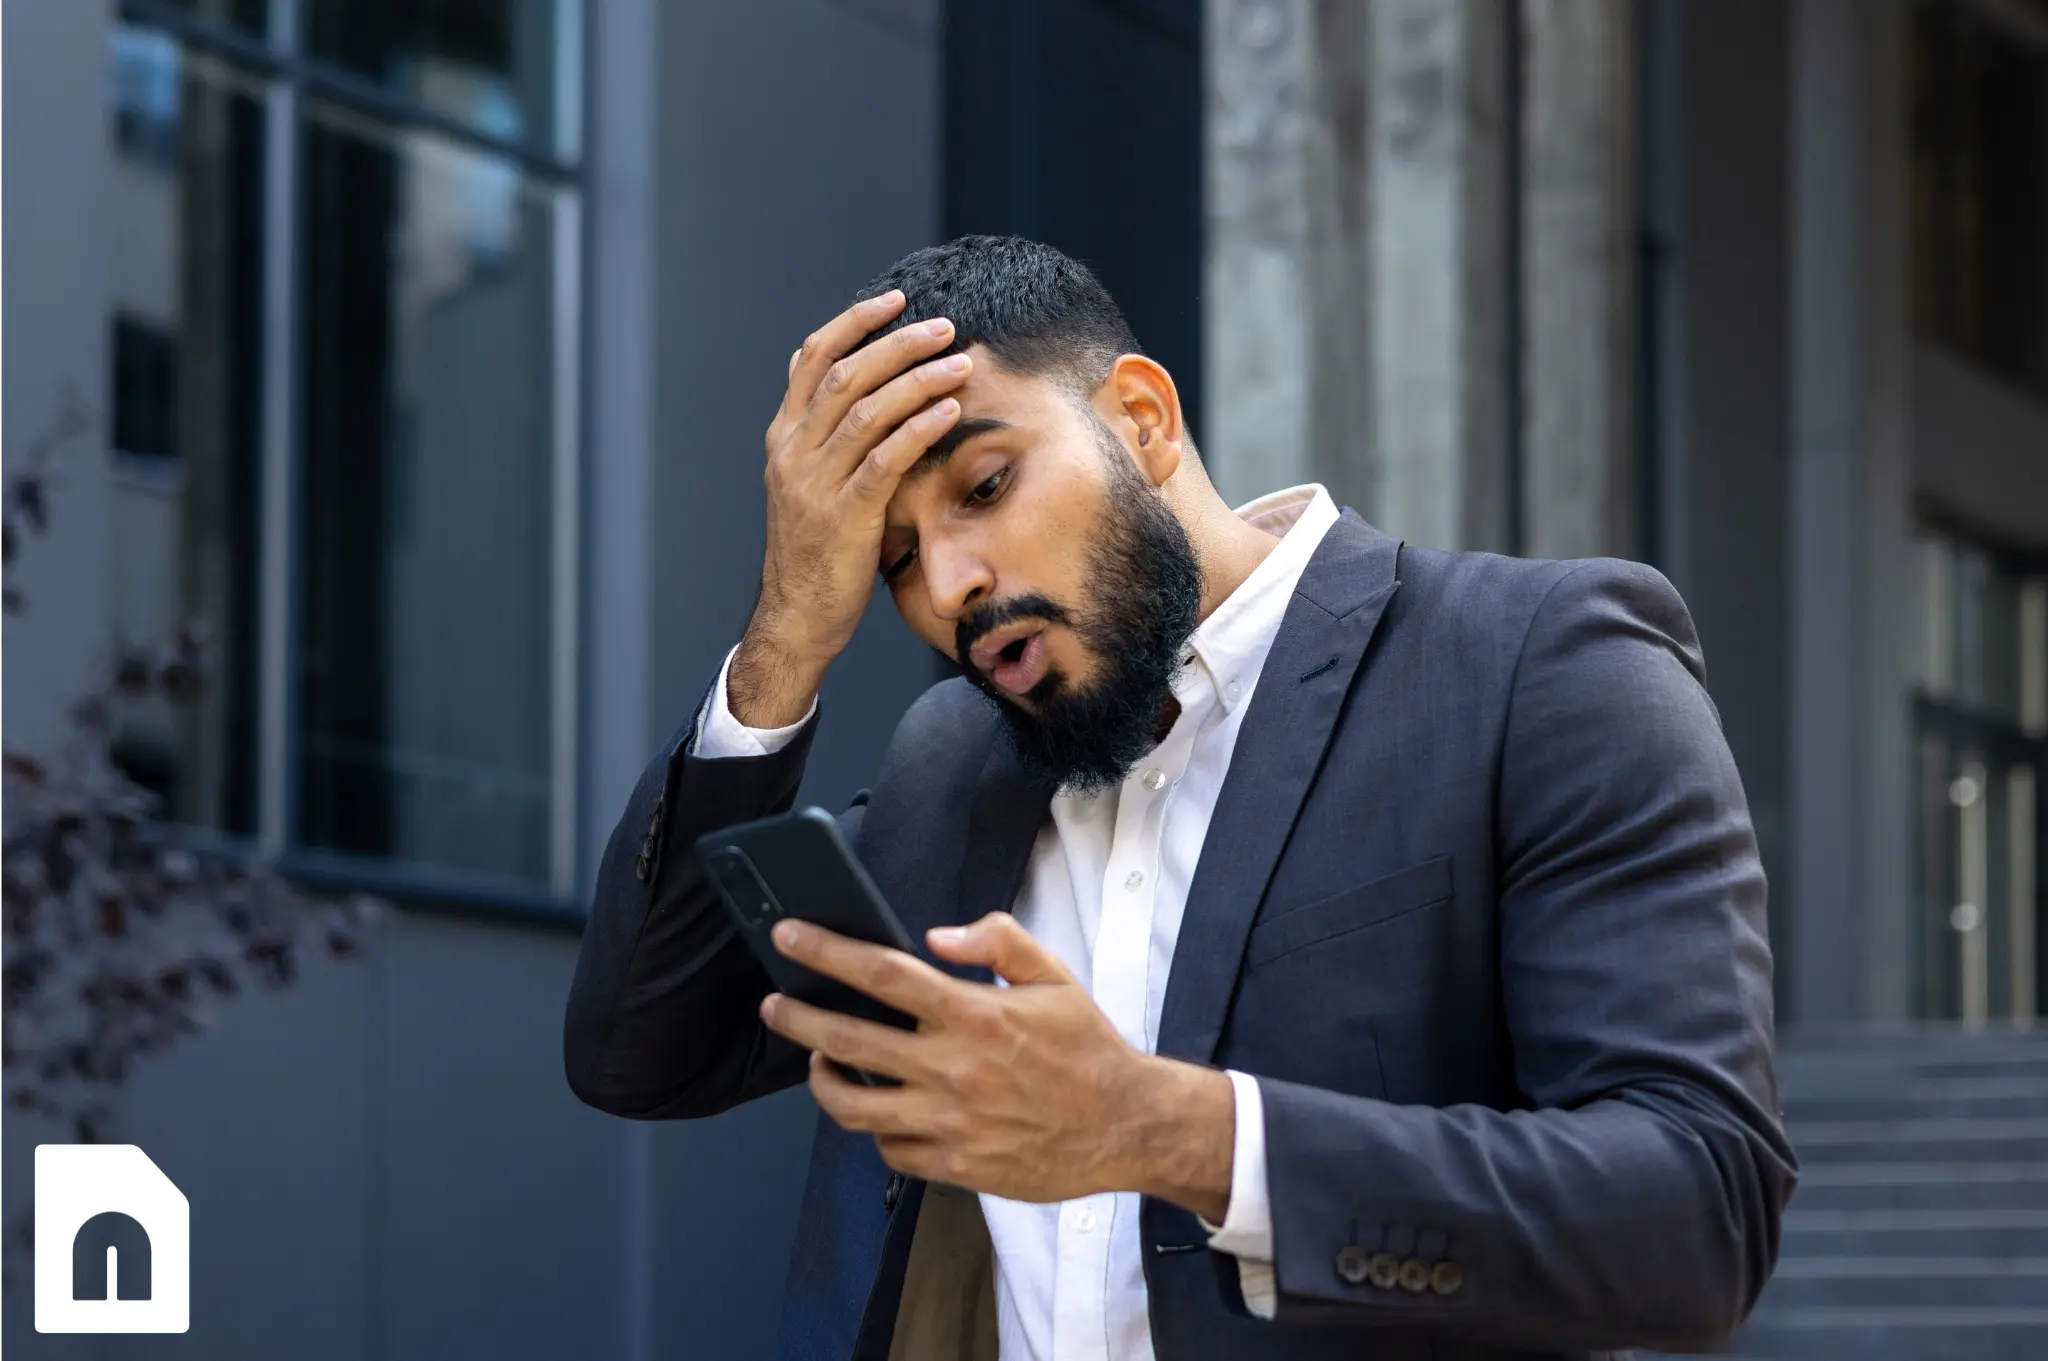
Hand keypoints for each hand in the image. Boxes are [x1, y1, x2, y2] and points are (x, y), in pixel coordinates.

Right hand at [730, 291, 972, 726]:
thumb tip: (839, 380)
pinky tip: (950, 411)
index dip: (854, 323)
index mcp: (784, 438)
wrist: (797, 617)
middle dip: (897, 343)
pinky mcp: (844, 517)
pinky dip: (919, 429)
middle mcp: (793, 453)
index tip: (895, 299)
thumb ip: (822, 435)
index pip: (813, 359)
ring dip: (917, 380)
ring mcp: (815, 485)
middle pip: (845, 376)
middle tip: (943, 326)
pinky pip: (884, 460)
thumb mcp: (808, 484)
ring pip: (866, 411)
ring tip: (960, 361)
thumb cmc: (816, 550)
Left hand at [758, 912, 1236, 1217]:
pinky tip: (879, 1108)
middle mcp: (952, 1069)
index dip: (826, 951)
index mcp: (973, 1015)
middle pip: (846, 1039)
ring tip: (818, 1060)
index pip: (881, 974)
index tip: (789, 935)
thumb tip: (938, 934)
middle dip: (796, 1016)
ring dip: (824, 1078)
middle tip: (774, 1003)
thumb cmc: (1087, 1048)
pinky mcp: (955, 1166)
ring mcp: (949, 1123)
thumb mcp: (1053, 977)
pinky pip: (890, 1150)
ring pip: (853, 1106)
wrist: (1126, 1126)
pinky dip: (876, 1127)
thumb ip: (997, 942)